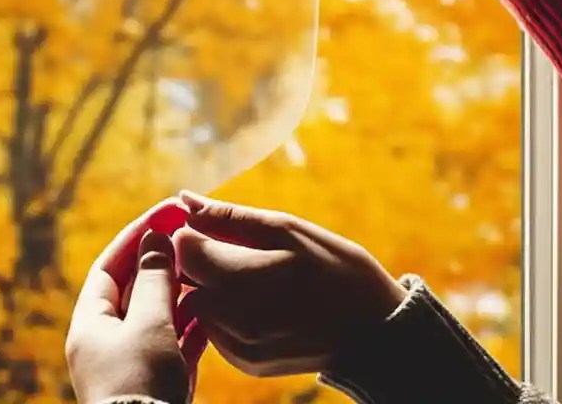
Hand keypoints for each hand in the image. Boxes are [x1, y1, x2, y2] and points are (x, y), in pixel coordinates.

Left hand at [66, 199, 207, 402]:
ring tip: (207, 271)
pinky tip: (213, 313)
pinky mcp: (154, 387)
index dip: (137, 235)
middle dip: (162, 264)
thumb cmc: (142, 383)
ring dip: (180, 295)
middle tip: (191, 239)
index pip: (109, 265)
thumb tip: (154, 239)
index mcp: (88, 325)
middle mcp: (103, 344)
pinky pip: (171, 348)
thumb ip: (154, 279)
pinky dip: (190, 329)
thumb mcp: (149, 323)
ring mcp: (129, 367)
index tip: (167, 212)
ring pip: (156, 319)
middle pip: (133, 291)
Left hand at [172, 191, 406, 377]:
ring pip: (196, 305)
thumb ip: (229, 216)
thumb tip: (185, 199)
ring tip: (254, 277)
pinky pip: (214, 329)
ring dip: (212, 287)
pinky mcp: (244, 363)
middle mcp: (231, 319)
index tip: (217, 228)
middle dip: (202, 260)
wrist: (378, 332)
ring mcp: (236, 346)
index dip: (195, 232)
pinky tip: (258, 302)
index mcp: (241, 280)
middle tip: (239, 252)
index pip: (184, 248)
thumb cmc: (337, 270)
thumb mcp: (288, 230)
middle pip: (185, 279)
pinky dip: (225, 312)